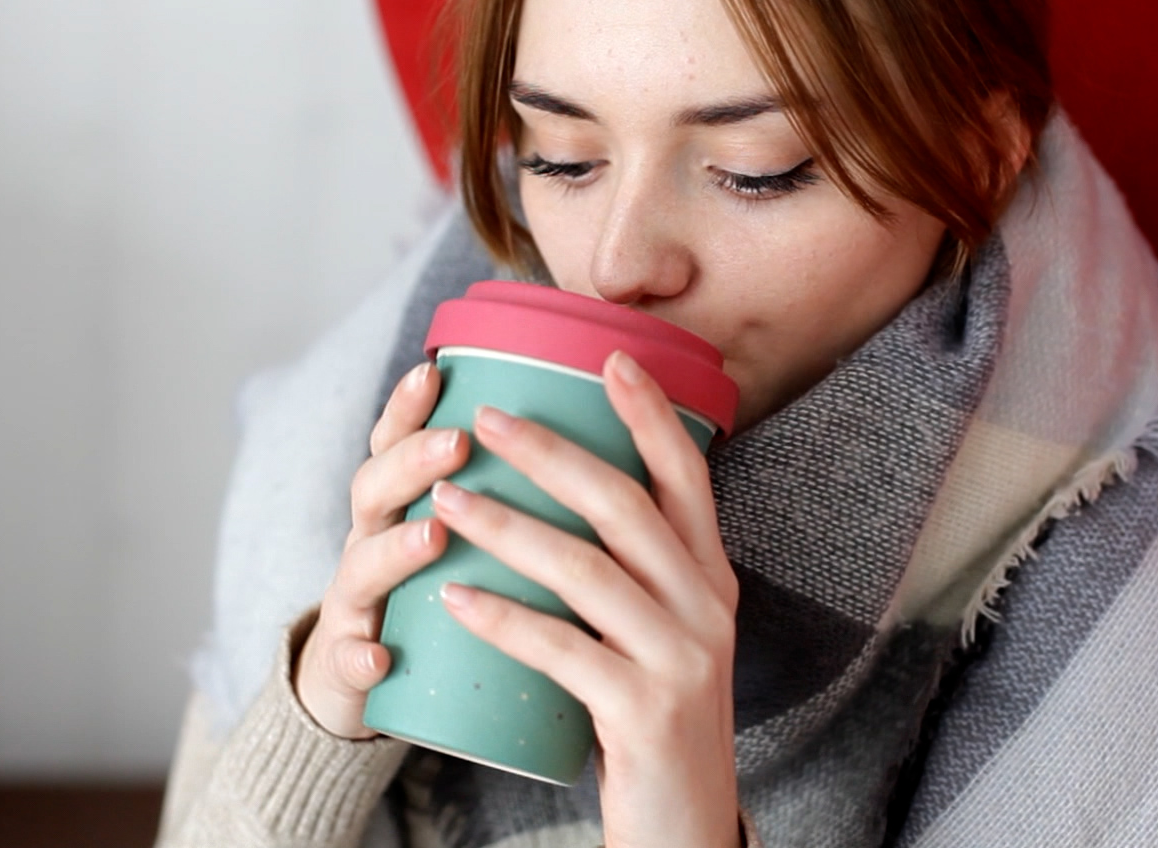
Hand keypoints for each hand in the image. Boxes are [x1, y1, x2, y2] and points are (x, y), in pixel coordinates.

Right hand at [294, 360, 466, 738]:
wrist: (362, 676)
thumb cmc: (434, 591)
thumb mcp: (462, 535)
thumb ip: (501, 491)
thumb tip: (576, 425)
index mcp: (401, 506)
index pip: (397, 443)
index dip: (408, 407)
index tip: (433, 370)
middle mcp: (370, 543)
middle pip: (375, 489)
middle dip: (413, 461)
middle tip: (458, 443)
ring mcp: (356, 604)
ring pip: (361, 569)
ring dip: (395, 549)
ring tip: (432, 535)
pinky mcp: (349, 667)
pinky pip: (348, 661)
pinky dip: (359, 657)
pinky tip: (376, 658)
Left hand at [430, 350, 742, 847]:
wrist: (687, 829)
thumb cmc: (657, 721)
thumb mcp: (669, 636)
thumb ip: (641, 574)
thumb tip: (578, 496)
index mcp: (711, 580)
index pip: (686, 478)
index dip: (650, 415)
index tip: (609, 356)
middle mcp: (706, 607)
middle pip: (625, 507)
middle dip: (552, 453)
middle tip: (486, 418)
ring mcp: (679, 658)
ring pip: (585, 569)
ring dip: (508, 527)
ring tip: (447, 501)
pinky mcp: (643, 711)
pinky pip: (562, 650)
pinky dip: (505, 619)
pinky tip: (457, 599)